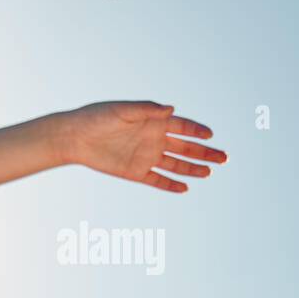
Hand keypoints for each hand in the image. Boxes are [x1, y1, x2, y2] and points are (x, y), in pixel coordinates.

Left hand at [55, 101, 227, 191]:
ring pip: (175, 165)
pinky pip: (157, 180)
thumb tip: (171, 109)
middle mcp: (153, 139)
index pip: (183, 127)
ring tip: (210, 173)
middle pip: (185, 148)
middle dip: (205, 153)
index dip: (198, 131)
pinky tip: (185, 188)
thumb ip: (147, 110)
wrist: (74, 138)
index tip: (211, 135)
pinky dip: (170, 184)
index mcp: (154, 122)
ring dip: (192, 169)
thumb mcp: (122, 110)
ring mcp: (145, 156)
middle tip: (224, 158)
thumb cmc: (97, 118)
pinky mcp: (135, 172)